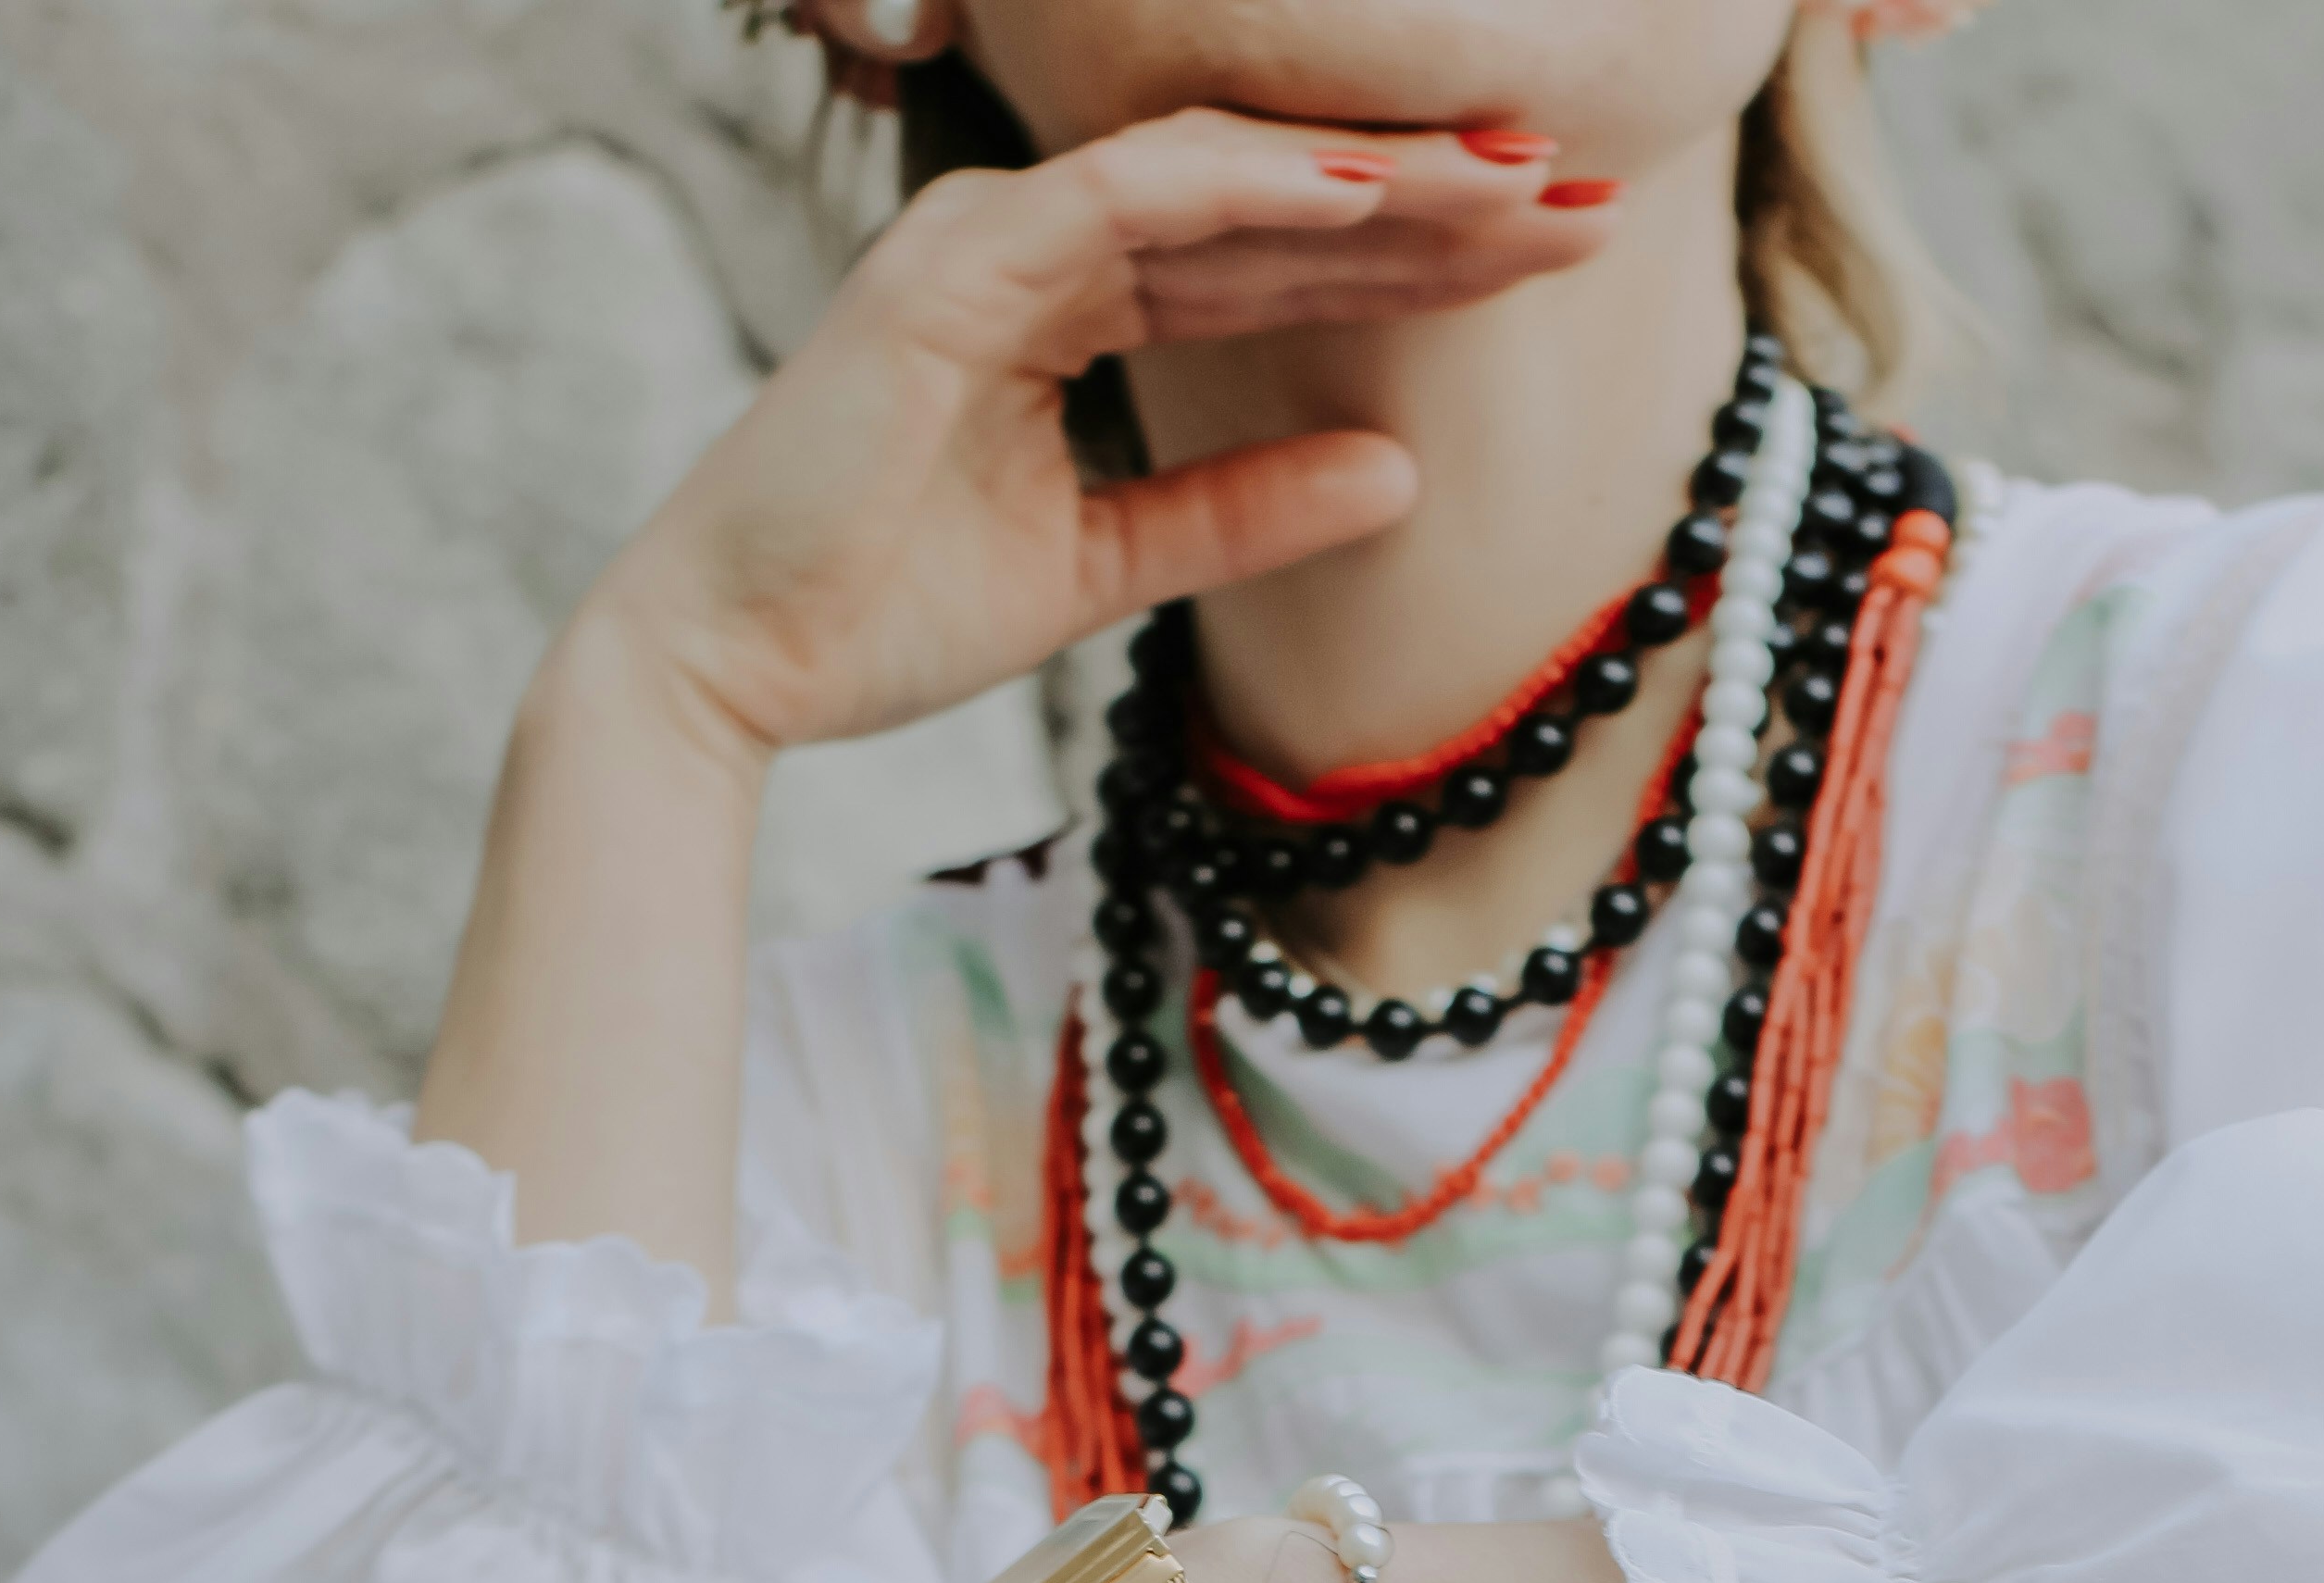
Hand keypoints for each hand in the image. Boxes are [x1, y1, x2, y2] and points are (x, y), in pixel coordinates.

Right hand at [592, 111, 1616, 764]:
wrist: (737, 666)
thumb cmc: (888, 613)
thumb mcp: (1113, 567)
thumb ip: (1247, 509)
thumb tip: (1402, 470)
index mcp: (1071, 301)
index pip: (1274, 259)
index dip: (1417, 252)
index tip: (1551, 260)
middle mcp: (1039, 241)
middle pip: (1273, 201)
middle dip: (1435, 200)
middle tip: (1585, 199)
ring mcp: (993, 236)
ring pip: (1222, 176)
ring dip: (1374, 177)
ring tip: (1516, 186)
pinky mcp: (956, 264)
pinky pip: (1129, 195)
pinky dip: (1251, 188)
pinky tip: (1369, 190)